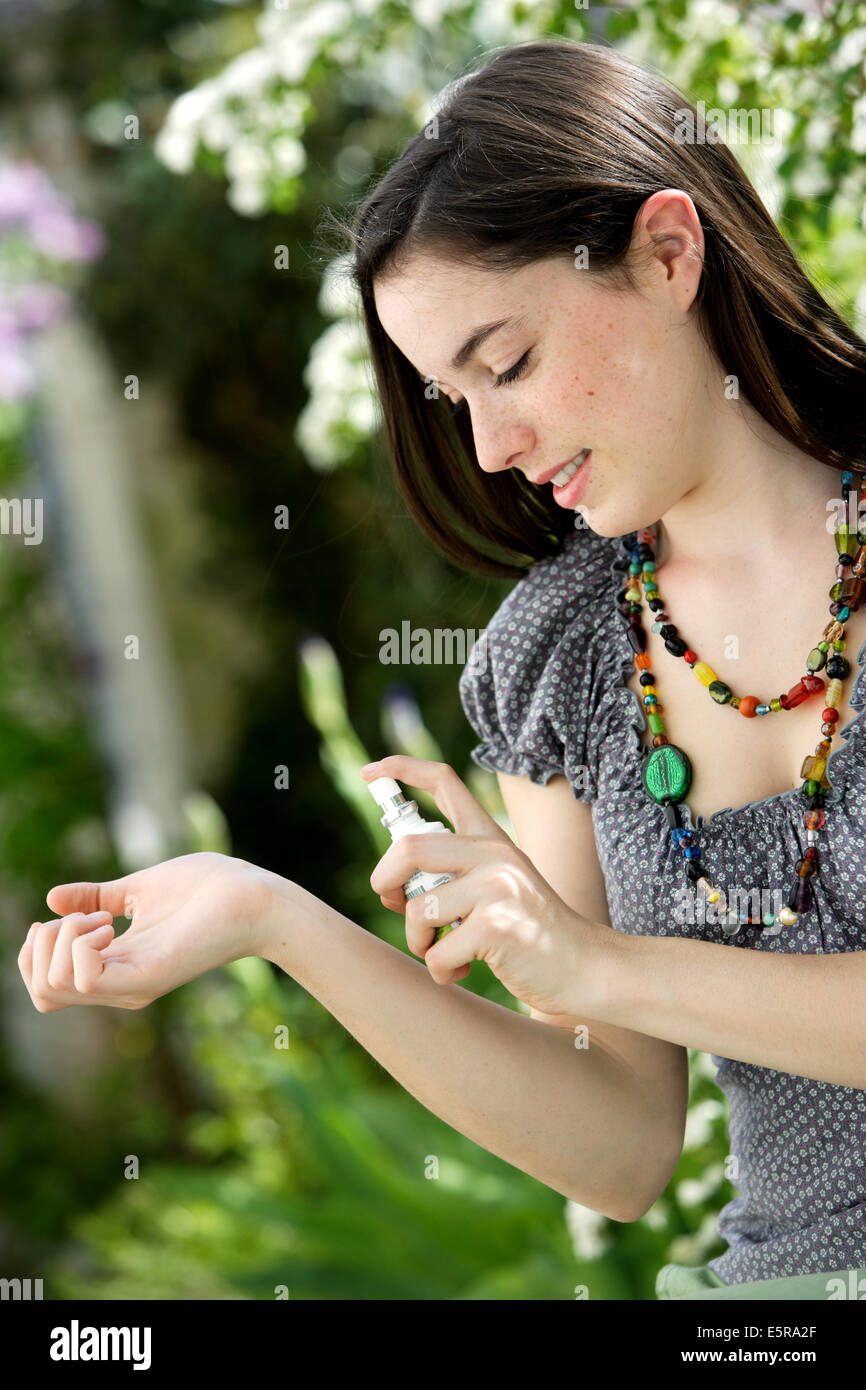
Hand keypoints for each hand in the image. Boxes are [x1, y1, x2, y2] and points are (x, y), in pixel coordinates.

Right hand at [18, 852, 274, 1012]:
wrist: (255, 893)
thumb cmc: (207, 887)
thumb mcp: (139, 887)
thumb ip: (98, 897)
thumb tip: (51, 899)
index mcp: (116, 967)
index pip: (46, 987)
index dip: (35, 951)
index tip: (63, 916)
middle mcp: (120, 985)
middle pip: (42, 993)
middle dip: (42, 947)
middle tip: (86, 917)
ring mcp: (132, 985)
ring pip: (54, 988)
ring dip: (62, 940)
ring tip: (104, 919)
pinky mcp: (148, 977)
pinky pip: (85, 978)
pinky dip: (80, 944)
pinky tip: (110, 923)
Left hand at [360, 756, 606, 1016]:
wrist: (586, 967)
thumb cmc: (532, 933)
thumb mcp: (500, 884)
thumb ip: (455, 872)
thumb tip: (389, 884)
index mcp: (491, 837)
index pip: (443, 781)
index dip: (400, 769)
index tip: (369, 772)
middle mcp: (494, 853)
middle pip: (408, 848)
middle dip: (383, 881)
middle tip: (391, 903)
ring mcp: (498, 888)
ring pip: (418, 910)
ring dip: (418, 942)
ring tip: (444, 952)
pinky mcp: (497, 927)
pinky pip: (436, 953)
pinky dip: (441, 971)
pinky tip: (466, 969)